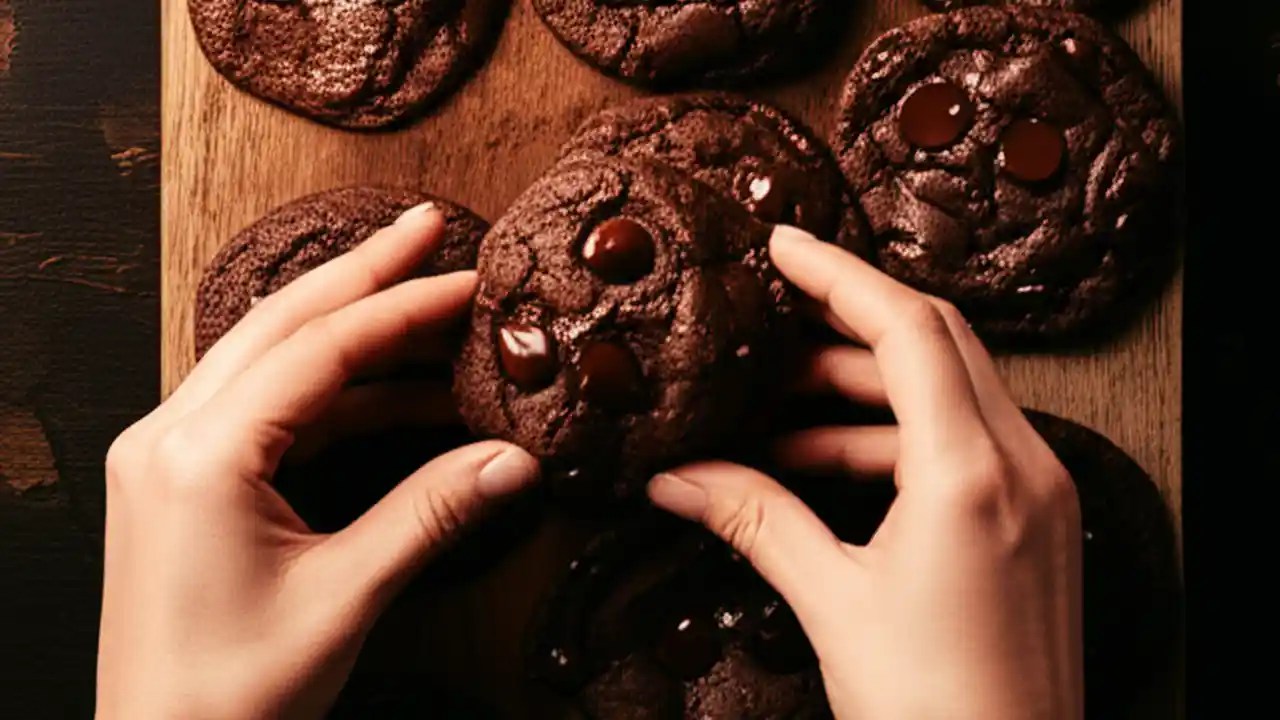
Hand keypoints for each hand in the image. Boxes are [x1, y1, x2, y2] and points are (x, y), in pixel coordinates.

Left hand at [96, 205, 540, 719]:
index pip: (319, 349)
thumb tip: (515, 459)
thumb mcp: (344, 597)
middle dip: (362, 272)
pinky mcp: (182, 478)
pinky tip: (397, 392)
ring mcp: (169, 455)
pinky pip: (265, 406)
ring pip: (270, 356)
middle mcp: (169, 437)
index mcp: (197, 457)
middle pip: (281, 324)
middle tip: (428, 227)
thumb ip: (432, 514)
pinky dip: (333, 389)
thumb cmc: (230, 696)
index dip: (404, 308)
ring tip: (430, 306)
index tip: (468, 279)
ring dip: (352, 328)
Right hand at [648, 226, 1083, 719]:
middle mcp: (1023, 467)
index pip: (908, 328)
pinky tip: (824, 463)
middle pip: (937, 343)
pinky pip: (961, 444)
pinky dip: (891, 438)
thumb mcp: (831, 602)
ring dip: (861, 390)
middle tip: (771, 319)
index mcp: (972, 474)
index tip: (783, 246)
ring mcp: (1039, 494)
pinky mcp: (1035, 524)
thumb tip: (677, 478)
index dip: (839, 275)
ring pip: (948, 393)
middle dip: (846, 323)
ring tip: (776, 412)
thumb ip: (755, 521)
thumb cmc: (935, 711)